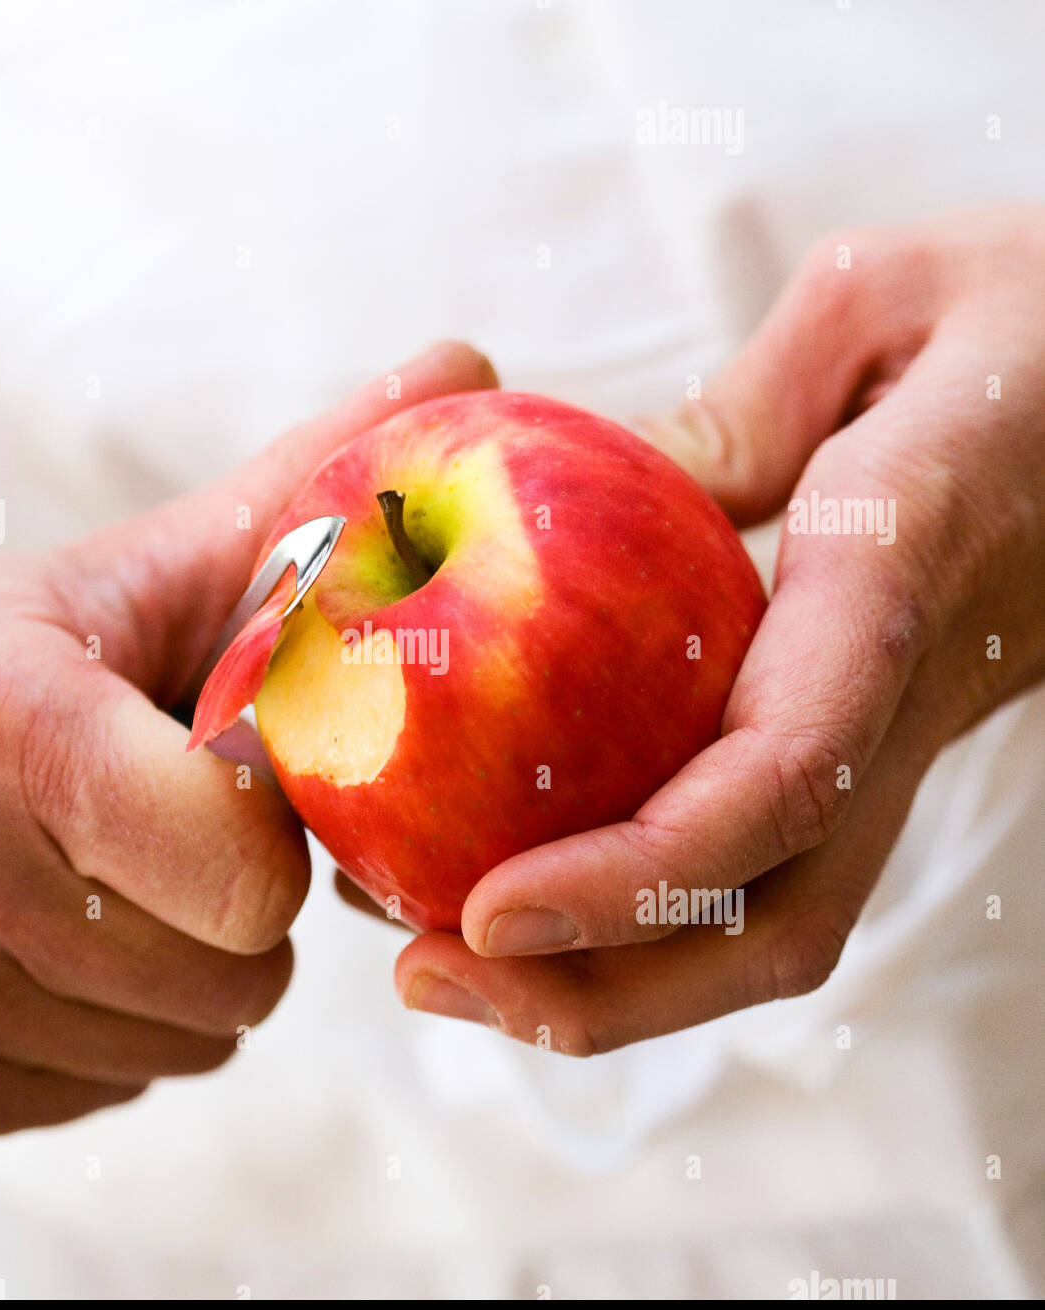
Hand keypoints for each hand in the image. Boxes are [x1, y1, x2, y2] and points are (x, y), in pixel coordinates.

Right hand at [0, 342, 497, 1134]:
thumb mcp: (130, 571)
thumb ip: (304, 487)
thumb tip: (471, 365)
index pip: (251, 866)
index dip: (268, 823)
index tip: (222, 774)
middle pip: (239, 973)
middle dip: (238, 906)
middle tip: (164, 828)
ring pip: (192, 1043)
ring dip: (184, 969)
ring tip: (101, 880)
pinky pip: (118, 1087)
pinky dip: (116, 1027)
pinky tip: (48, 943)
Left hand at [396, 207, 1044, 1053]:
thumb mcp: (888, 300)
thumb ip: (740, 410)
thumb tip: (603, 495)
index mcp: (901, 578)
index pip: (777, 778)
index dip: (635, 874)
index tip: (488, 911)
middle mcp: (904, 701)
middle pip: (772, 918)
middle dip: (598, 989)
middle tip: (426, 977)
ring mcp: (897, 741)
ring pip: (774, 922)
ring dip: (609, 980)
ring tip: (445, 966)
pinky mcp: (875, 744)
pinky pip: (762, 866)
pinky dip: (640, 911)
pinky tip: (525, 883)